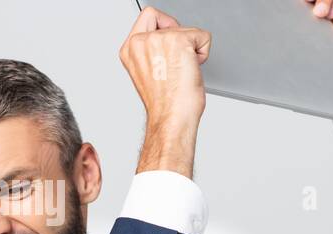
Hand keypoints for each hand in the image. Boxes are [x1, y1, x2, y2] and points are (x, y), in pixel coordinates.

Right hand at [120, 7, 211, 177]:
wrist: (172, 116)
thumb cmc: (164, 103)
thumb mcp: (148, 73)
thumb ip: (151, 52)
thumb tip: (168, 42)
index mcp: (129, 50)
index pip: (147, 17)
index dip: (163, 28)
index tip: (168, 44)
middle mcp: (139, 42)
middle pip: (167, 19)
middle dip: (178, 37)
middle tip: (176, 60)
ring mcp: (157, 40)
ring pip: (185, 28)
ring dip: (191, 48)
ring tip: (183, 69)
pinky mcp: (177, 41)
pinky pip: (202, 35)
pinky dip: (203, 51)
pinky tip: (192, 68)